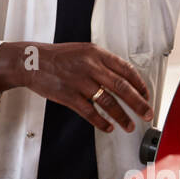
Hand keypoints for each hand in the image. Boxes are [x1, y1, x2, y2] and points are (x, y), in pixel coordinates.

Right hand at [22, 42, 152, 132]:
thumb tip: (123, 78)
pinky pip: (89, 112)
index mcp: (96, 53)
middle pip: (122, 87)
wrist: (31, 61)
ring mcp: (79, 82)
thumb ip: (102, 62)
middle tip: (147, 114)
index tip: (146, 95)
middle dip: (138, 103)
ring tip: (129, 126)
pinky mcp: (68, 96)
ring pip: (108, 102)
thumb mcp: (83, 51)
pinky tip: (108, 127)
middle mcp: (90, 66)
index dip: (139, 84)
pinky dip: (101, 122)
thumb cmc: (57, 57)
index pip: (126, 70)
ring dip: (122, 116)